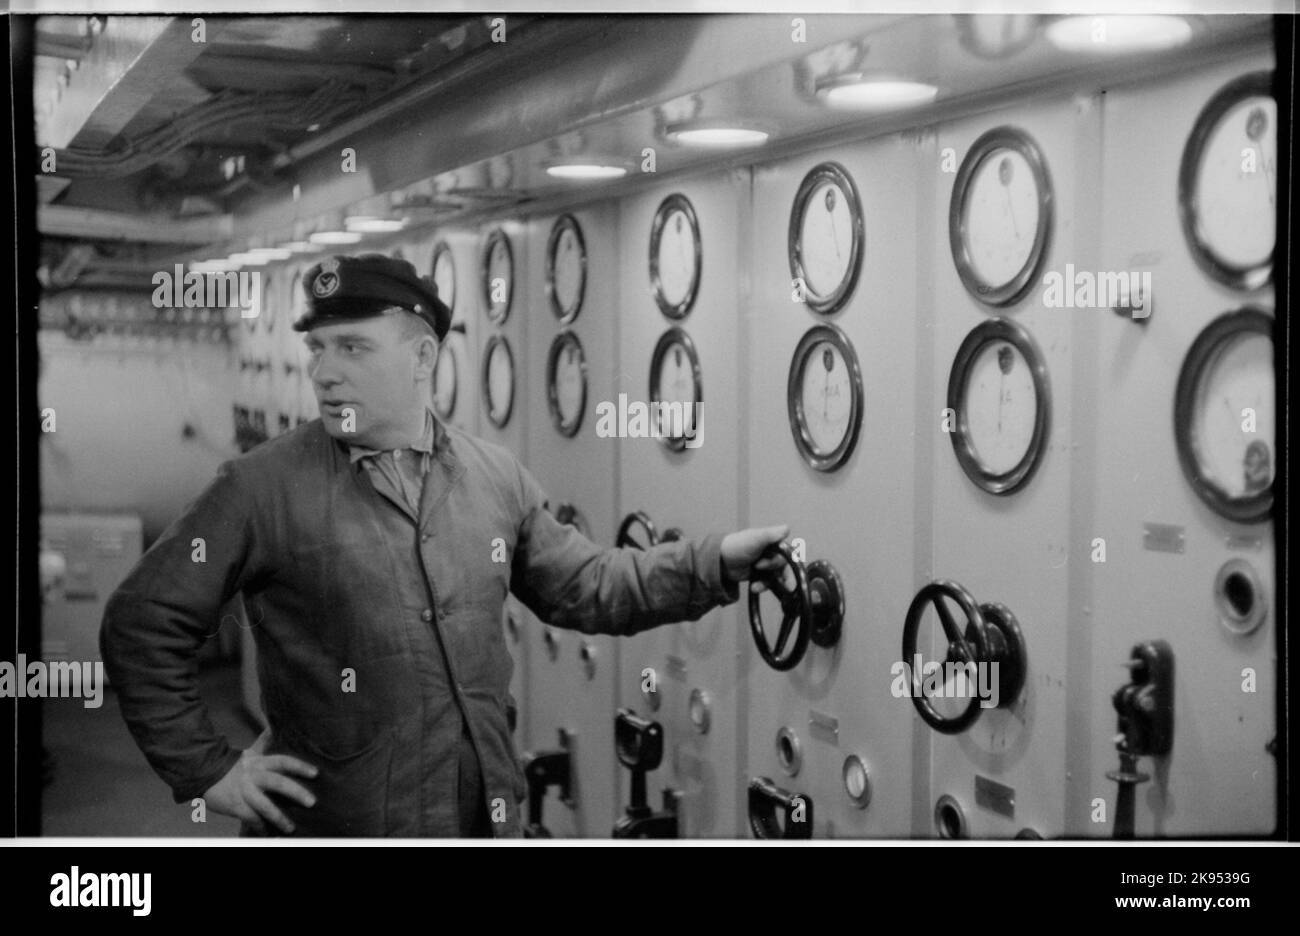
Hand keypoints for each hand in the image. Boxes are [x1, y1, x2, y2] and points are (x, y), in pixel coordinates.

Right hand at [202, 747, 318, 834]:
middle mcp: (254, 775)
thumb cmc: (234, 765)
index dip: (299, 766)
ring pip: (264, 805)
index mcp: (260, 762)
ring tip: (291, 828)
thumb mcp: (250, 752)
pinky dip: (259, 826)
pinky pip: (250, 818)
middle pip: (277, 782)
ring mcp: (244, 791)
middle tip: (312, 802)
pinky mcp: (235, 805)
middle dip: (296, 792)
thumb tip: (275, 725)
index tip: (315, 773)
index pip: (283, 761)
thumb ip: (265, 741)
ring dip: (279, 818)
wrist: (205, 774)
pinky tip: (267, 833)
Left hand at [720, 524, 789, 589]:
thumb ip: (770, 534)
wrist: (720, 562)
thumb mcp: (755, 539)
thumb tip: (787, 528)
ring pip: (776, 576)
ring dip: (767, 581)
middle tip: (758, 566)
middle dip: (771, 567)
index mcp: (772, 542)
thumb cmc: (737, 546)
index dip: (781, 558)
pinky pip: (768, 583)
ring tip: (756, 584)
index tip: (774, 560)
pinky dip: (762, 586)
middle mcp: (771, 552)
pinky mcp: (760, 575)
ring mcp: (766, 565)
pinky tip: (753, 587)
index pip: (787, 551)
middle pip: (782, 565)